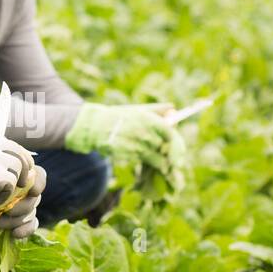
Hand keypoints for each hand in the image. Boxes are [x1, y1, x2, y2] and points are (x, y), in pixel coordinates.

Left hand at [0, 165, 45, 238]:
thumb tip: (12, 179)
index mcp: (16, 173)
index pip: (38, 175)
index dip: (37, 184)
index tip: (31, 191)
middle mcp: (21, 189)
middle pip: (35, 197)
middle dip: (21, 206)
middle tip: (3, 211)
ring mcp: (21, 205)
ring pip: (31, 212)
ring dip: (17, 219)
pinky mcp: (18, 222)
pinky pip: (31, 225)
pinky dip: (25, 229)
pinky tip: (15, 234)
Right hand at [64, 103, 182, 168]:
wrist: (97, 126)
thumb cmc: (120, 116)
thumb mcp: (139, 110)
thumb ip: (158, 110)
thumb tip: (174, 109)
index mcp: (149, 120)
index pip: (170, 135)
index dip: (176, 143)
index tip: (175, 148)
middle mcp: (144, 134)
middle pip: (164, 148)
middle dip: (167, 153)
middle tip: (171, 159)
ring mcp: (136, 146)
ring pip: (156, 159)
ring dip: (159, 161)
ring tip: (159, 162)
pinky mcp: (128, 156)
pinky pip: (143, 161)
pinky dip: (146, 161)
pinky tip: (142, 157)